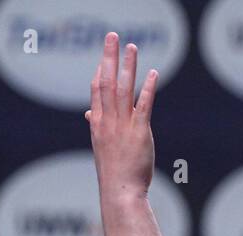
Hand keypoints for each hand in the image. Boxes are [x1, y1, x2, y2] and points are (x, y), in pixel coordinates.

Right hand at [86, 33, 156, 196]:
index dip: (100, 70)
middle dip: (109, 57)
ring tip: (132, 48)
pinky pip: (143, 105)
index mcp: (98, 124)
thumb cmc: (113, 172)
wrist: (120, 191)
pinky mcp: (139, 132)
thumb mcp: (102, 147)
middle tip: (112, 37)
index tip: (105, 56)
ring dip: (128, 66)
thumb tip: (90, 115)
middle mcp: (108, 120)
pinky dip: (147, 88)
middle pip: (106, 81)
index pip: (96, 90)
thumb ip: (97, 127)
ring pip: (123, 89)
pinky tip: (153, 74)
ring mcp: (122, 125)